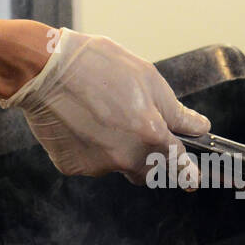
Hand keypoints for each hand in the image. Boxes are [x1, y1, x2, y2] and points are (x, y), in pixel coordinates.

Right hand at [0, 28, 209, 183]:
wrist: (45, 70)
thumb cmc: (97, 65)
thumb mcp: (146, 78)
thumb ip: (175, 111)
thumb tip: (199, 127)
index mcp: (151, 133)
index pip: (179, 163)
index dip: (188, 172)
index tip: (192, 179)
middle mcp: (127, 156)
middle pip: (149, 172)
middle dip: (151, 160)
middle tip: (139, 136)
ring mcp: (98, 164)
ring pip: (116, 166)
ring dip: (117, 151)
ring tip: (100, 117)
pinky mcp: (73, 166)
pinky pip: (88, 162)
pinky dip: (88, 148)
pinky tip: (79, 122)